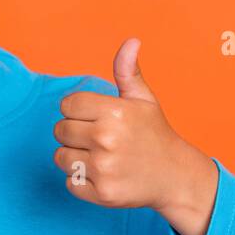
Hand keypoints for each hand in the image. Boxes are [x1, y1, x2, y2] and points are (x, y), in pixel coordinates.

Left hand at [53, 37, 210, 214]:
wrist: (175, 177)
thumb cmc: (155, 135)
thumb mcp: (144, 100)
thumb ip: (128, 72)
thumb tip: (131, 41)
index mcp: (114, 112)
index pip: (67, 105)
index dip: (77, 111)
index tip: (94, 118)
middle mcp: (107, 139)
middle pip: (60, 130)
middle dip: (75, 134)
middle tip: (98, 140)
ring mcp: (103, 168)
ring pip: (60, 157)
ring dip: (75, 158)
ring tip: (99, 157)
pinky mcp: (101, 193)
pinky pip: (70, 182)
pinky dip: (81, 181)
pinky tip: (102, 175)